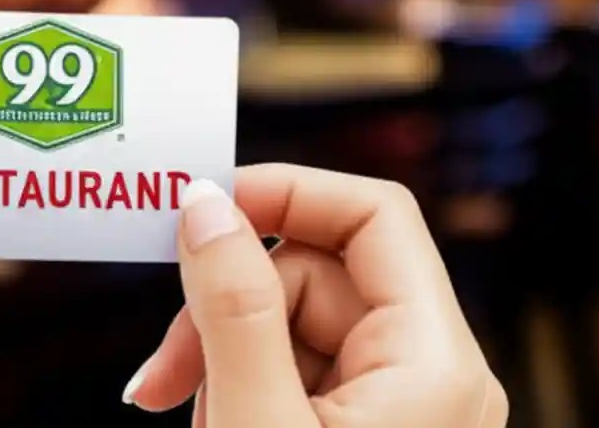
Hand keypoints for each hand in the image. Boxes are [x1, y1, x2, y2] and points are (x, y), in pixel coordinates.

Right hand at [124, 164, 508, 427]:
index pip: (374, 216)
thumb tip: (204, 205)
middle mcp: (430, 375)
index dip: (285, 194)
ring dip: (222, 356)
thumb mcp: (255, 422)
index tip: (199, 207)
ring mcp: (399, 406)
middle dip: (225, 309)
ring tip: (190, 415)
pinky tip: (212, 421)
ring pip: (290, 323)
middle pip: (314, 274)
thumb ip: (232, 309)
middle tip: (164, 370)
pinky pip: (292, 368)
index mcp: (434, 363)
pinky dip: (239, 386)